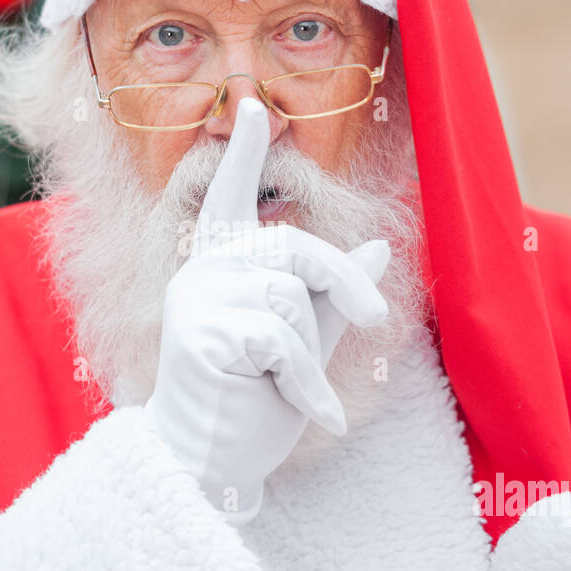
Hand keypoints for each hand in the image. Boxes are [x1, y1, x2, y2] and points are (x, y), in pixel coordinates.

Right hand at [144, 98, 391, 523]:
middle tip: (377, 320)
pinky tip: (312, 419)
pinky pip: (278, 338)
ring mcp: (194, 297)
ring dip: (311, 359)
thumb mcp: (304, 342)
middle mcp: (203, 269)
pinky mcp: (195, 332)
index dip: (242, 152)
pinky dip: (305, 384)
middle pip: (295, 249)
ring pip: (291, 297)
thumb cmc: (253, 403)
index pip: (231, 197)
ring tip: (301, 401)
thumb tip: (373, 248)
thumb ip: (331, 295)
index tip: (252, 106)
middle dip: (342, 286)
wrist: (213, 465)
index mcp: (224, 264)